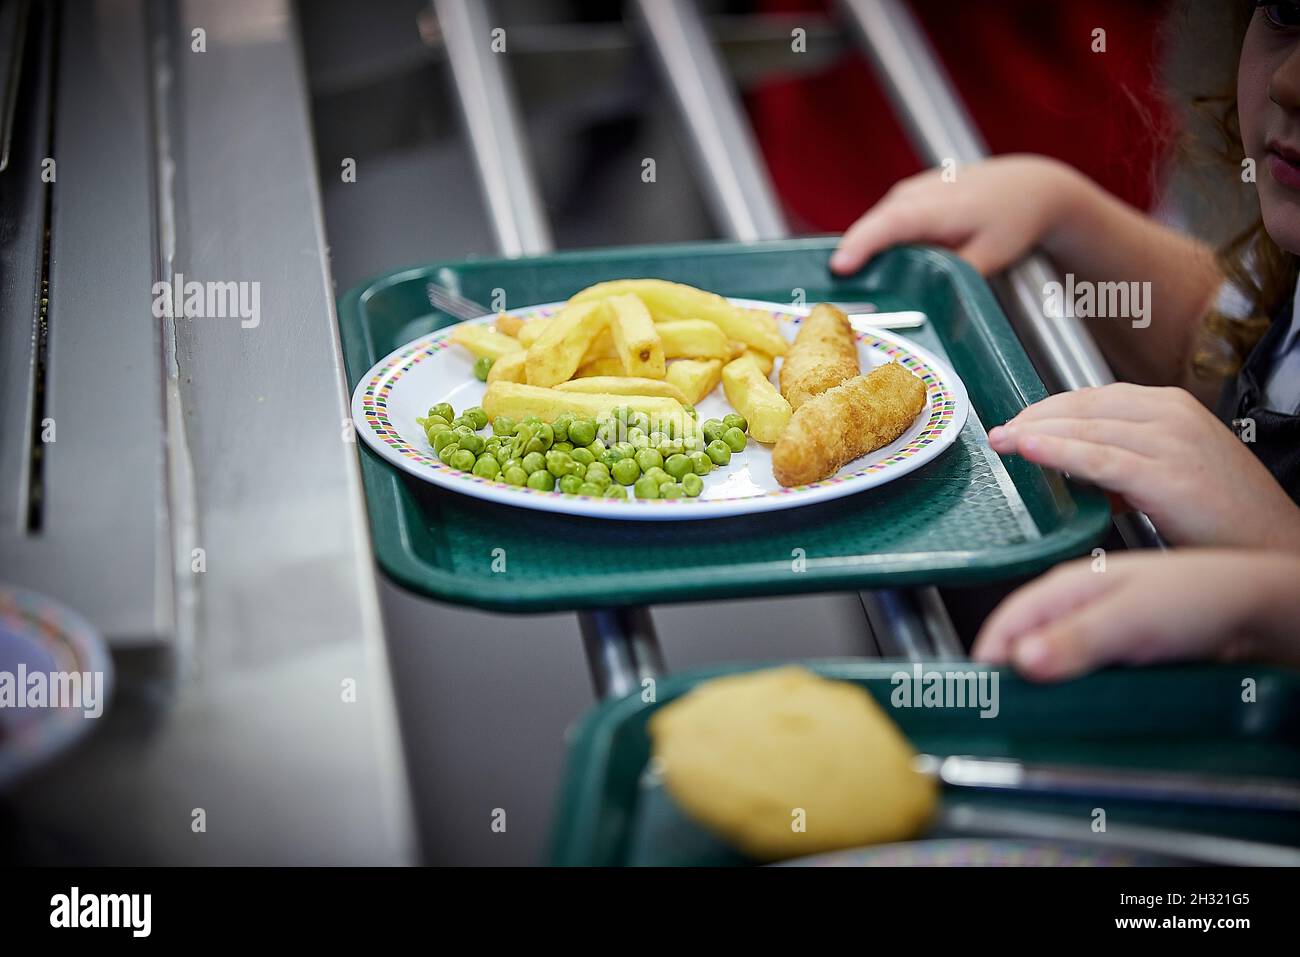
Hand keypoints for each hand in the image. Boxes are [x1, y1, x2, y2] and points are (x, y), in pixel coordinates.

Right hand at [829, 155, 1083, 275]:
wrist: (1030, 185)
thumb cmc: (1014, 217)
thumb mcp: (989, 257)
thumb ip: (951, 276)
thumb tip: (921, 297)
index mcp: (938, 206)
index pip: (890, 223)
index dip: (862, 244)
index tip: (840, 267)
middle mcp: (916, 191)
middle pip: (873, 226)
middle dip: (854, 257)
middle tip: (839, 295)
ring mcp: (910, 189)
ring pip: (876, 224)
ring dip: (867, 250)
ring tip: (858, 285)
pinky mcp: (909, 194)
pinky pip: (886, 220)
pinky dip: (880, 241)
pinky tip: (885, 263)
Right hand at [973, 550, 1299, 681]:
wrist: (1252, 608)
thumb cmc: (1198, 598)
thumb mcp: (1130, 619)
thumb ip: (1075, 639)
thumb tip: (1022, 661)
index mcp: (1067, 586)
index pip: (1006, 621)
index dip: (988, 657)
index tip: (983, 695)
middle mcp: (1075, 606)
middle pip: (1024, 646)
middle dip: (1015, 678)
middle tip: (1015, 713)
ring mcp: (1095, 630)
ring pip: (1051, 664)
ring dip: (1048, 688)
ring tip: (1046, 716)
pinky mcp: (1114, 652)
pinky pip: (1080, 676)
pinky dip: (1075, 693)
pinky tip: (1084, 708)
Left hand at [988, 383, 1299, 550]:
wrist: (1274, 547)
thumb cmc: (1224, 517)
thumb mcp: (1172, 471)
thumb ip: (1128, 461)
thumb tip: (1081, 468)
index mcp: (1171, 407)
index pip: (1093, 398)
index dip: (1047, 410)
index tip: (1018, 424)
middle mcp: (1169, 416)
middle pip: (1081, 407)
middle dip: (1034, 419)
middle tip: (1001, 434)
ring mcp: (1168, 443)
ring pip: (1084, 430)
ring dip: (1035, 434)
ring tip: (1003, 443)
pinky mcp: (1164, 476)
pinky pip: (1097, 459)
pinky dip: (1057, 452)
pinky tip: (1027, 450)